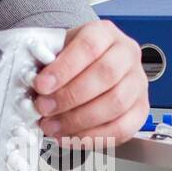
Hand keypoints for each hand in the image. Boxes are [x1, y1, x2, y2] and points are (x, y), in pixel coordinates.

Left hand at [32, 20, 148, 146]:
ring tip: (52, 126)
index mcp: (105, 32)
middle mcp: (127, 54)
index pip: (88, 46)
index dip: (64, 68)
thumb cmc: (72, 57)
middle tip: (44, 108)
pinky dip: (93, 137)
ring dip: (79, 120)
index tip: (41, 85)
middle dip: (69, 97)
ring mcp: (137, 82)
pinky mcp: (141, 109)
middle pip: (105, 76)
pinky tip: (70, 137)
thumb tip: (30, 83)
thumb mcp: (57, 48)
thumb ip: (45, 62)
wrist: (90, 62)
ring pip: (115, 104)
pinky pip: (122, 128)